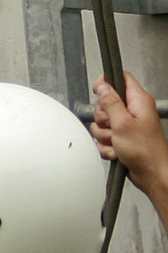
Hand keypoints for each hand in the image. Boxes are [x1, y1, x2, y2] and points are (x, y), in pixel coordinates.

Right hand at [95, 74, 167, 196]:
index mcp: (139, 101)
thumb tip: (103, 86)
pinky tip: (118, 150)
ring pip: (103, 121)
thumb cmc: (146, 152)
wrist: (152, 175)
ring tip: (117, 141)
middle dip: (103, 117)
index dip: (106, 82)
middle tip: (113, 125)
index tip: (99, 93)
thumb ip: (110, 102)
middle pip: (106, 101)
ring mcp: (128, 124)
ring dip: (105, 134)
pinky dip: (107, 145)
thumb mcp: (123, 123)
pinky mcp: (123, 137)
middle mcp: (134, 111)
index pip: (120, 77)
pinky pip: (105, 136)